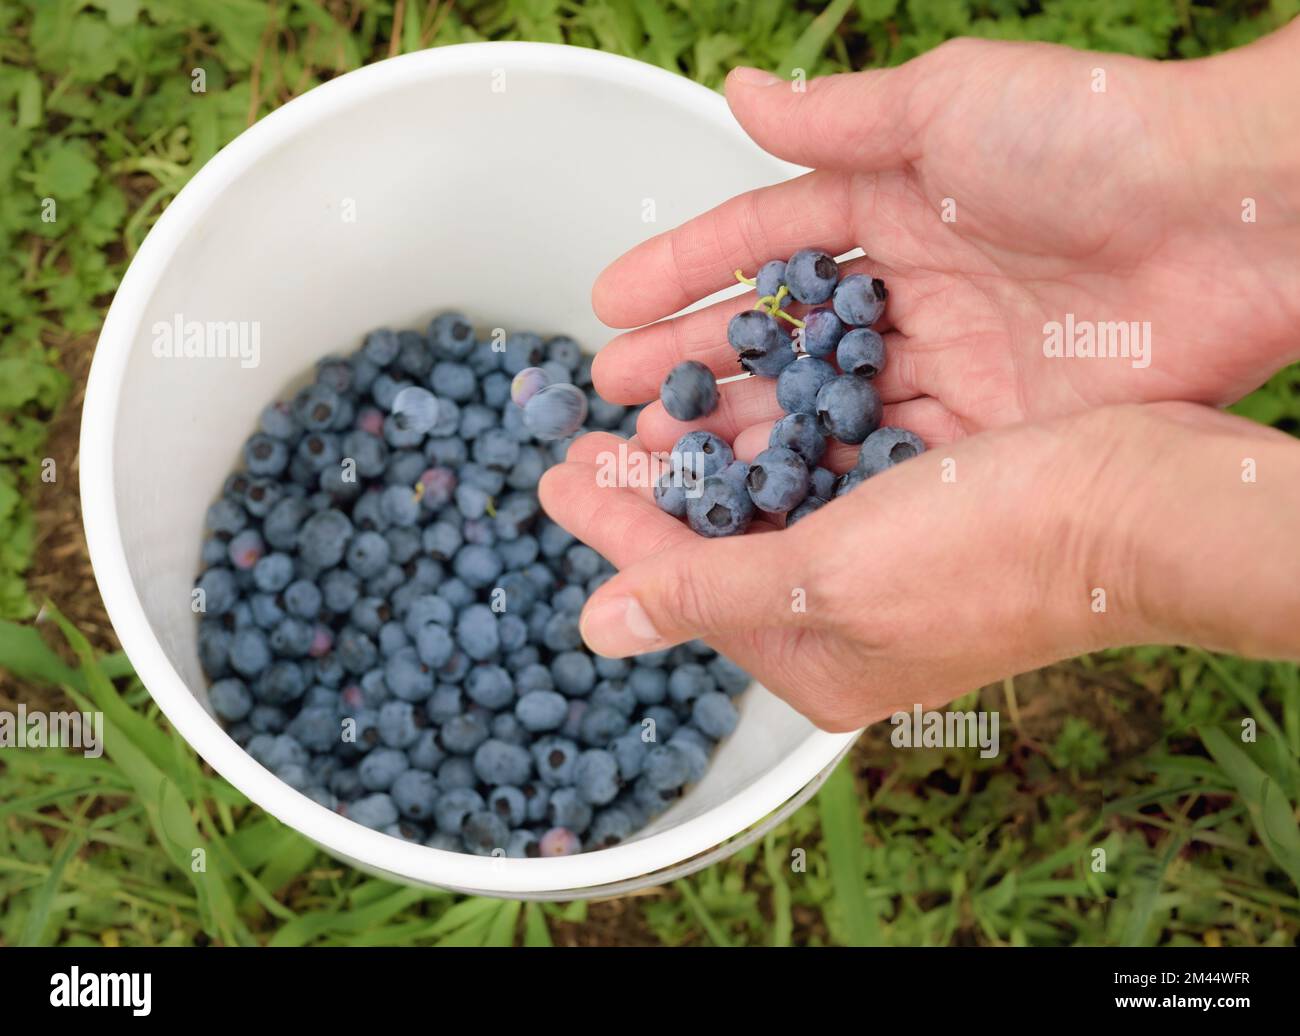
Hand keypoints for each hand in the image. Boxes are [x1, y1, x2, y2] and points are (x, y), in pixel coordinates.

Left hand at [540, 404, 1299, 730]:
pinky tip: (746, 395)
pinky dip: (775, 435)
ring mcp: (884, 562)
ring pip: (763, 504)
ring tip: (645, 409)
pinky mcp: (922, 504)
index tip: (555, 474)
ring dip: (703, 456)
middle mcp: (842, 619)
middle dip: (647, 490)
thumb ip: (705, 594)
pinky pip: (819, 471)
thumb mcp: (824, 580)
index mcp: (812, 658)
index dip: (612, 528)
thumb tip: (599, 626)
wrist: (1136, 506)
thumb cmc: (983, 554)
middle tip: (582, 438)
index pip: (681, 588)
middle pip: (713, 548)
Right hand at [590, 24, 1299, 458]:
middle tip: (612, 404)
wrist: (1236, 223)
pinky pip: (885, 458)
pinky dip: (823, 478)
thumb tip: (741, 93)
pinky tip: (759, 500)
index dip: (682, 272)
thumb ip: (837, 122)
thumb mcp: (946, 105)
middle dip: (691, 367)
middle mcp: (912, 287)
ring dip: (740, 431)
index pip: (761, 241)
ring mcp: (949, 362)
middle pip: (778, 337)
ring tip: (659, 461)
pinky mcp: (992, 427)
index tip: (607, 305)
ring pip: (820, 406)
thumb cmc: (1093, 138)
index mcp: (893, 202)